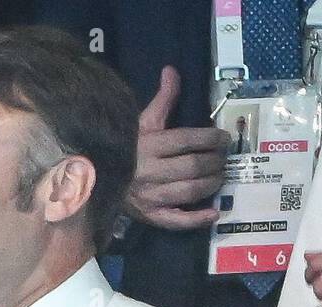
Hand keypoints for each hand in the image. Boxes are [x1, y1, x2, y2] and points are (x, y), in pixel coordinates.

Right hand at [126, 66, 229, 230]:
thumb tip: (172, 70)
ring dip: (211, 184)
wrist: (96, 176)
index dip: (211, 139)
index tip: (224, 138)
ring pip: (189, 191)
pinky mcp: (150, 216)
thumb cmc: (125, 147)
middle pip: (193, 167)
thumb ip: (162, 98)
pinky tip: (213, 213)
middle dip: (215, 161)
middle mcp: (150, 171)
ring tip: (220, 176)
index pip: (188, 140)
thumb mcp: (143, 121)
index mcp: (150, 145)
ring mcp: (151, 197)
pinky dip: (197, 219)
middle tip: (224, 158)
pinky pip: (176, 221)